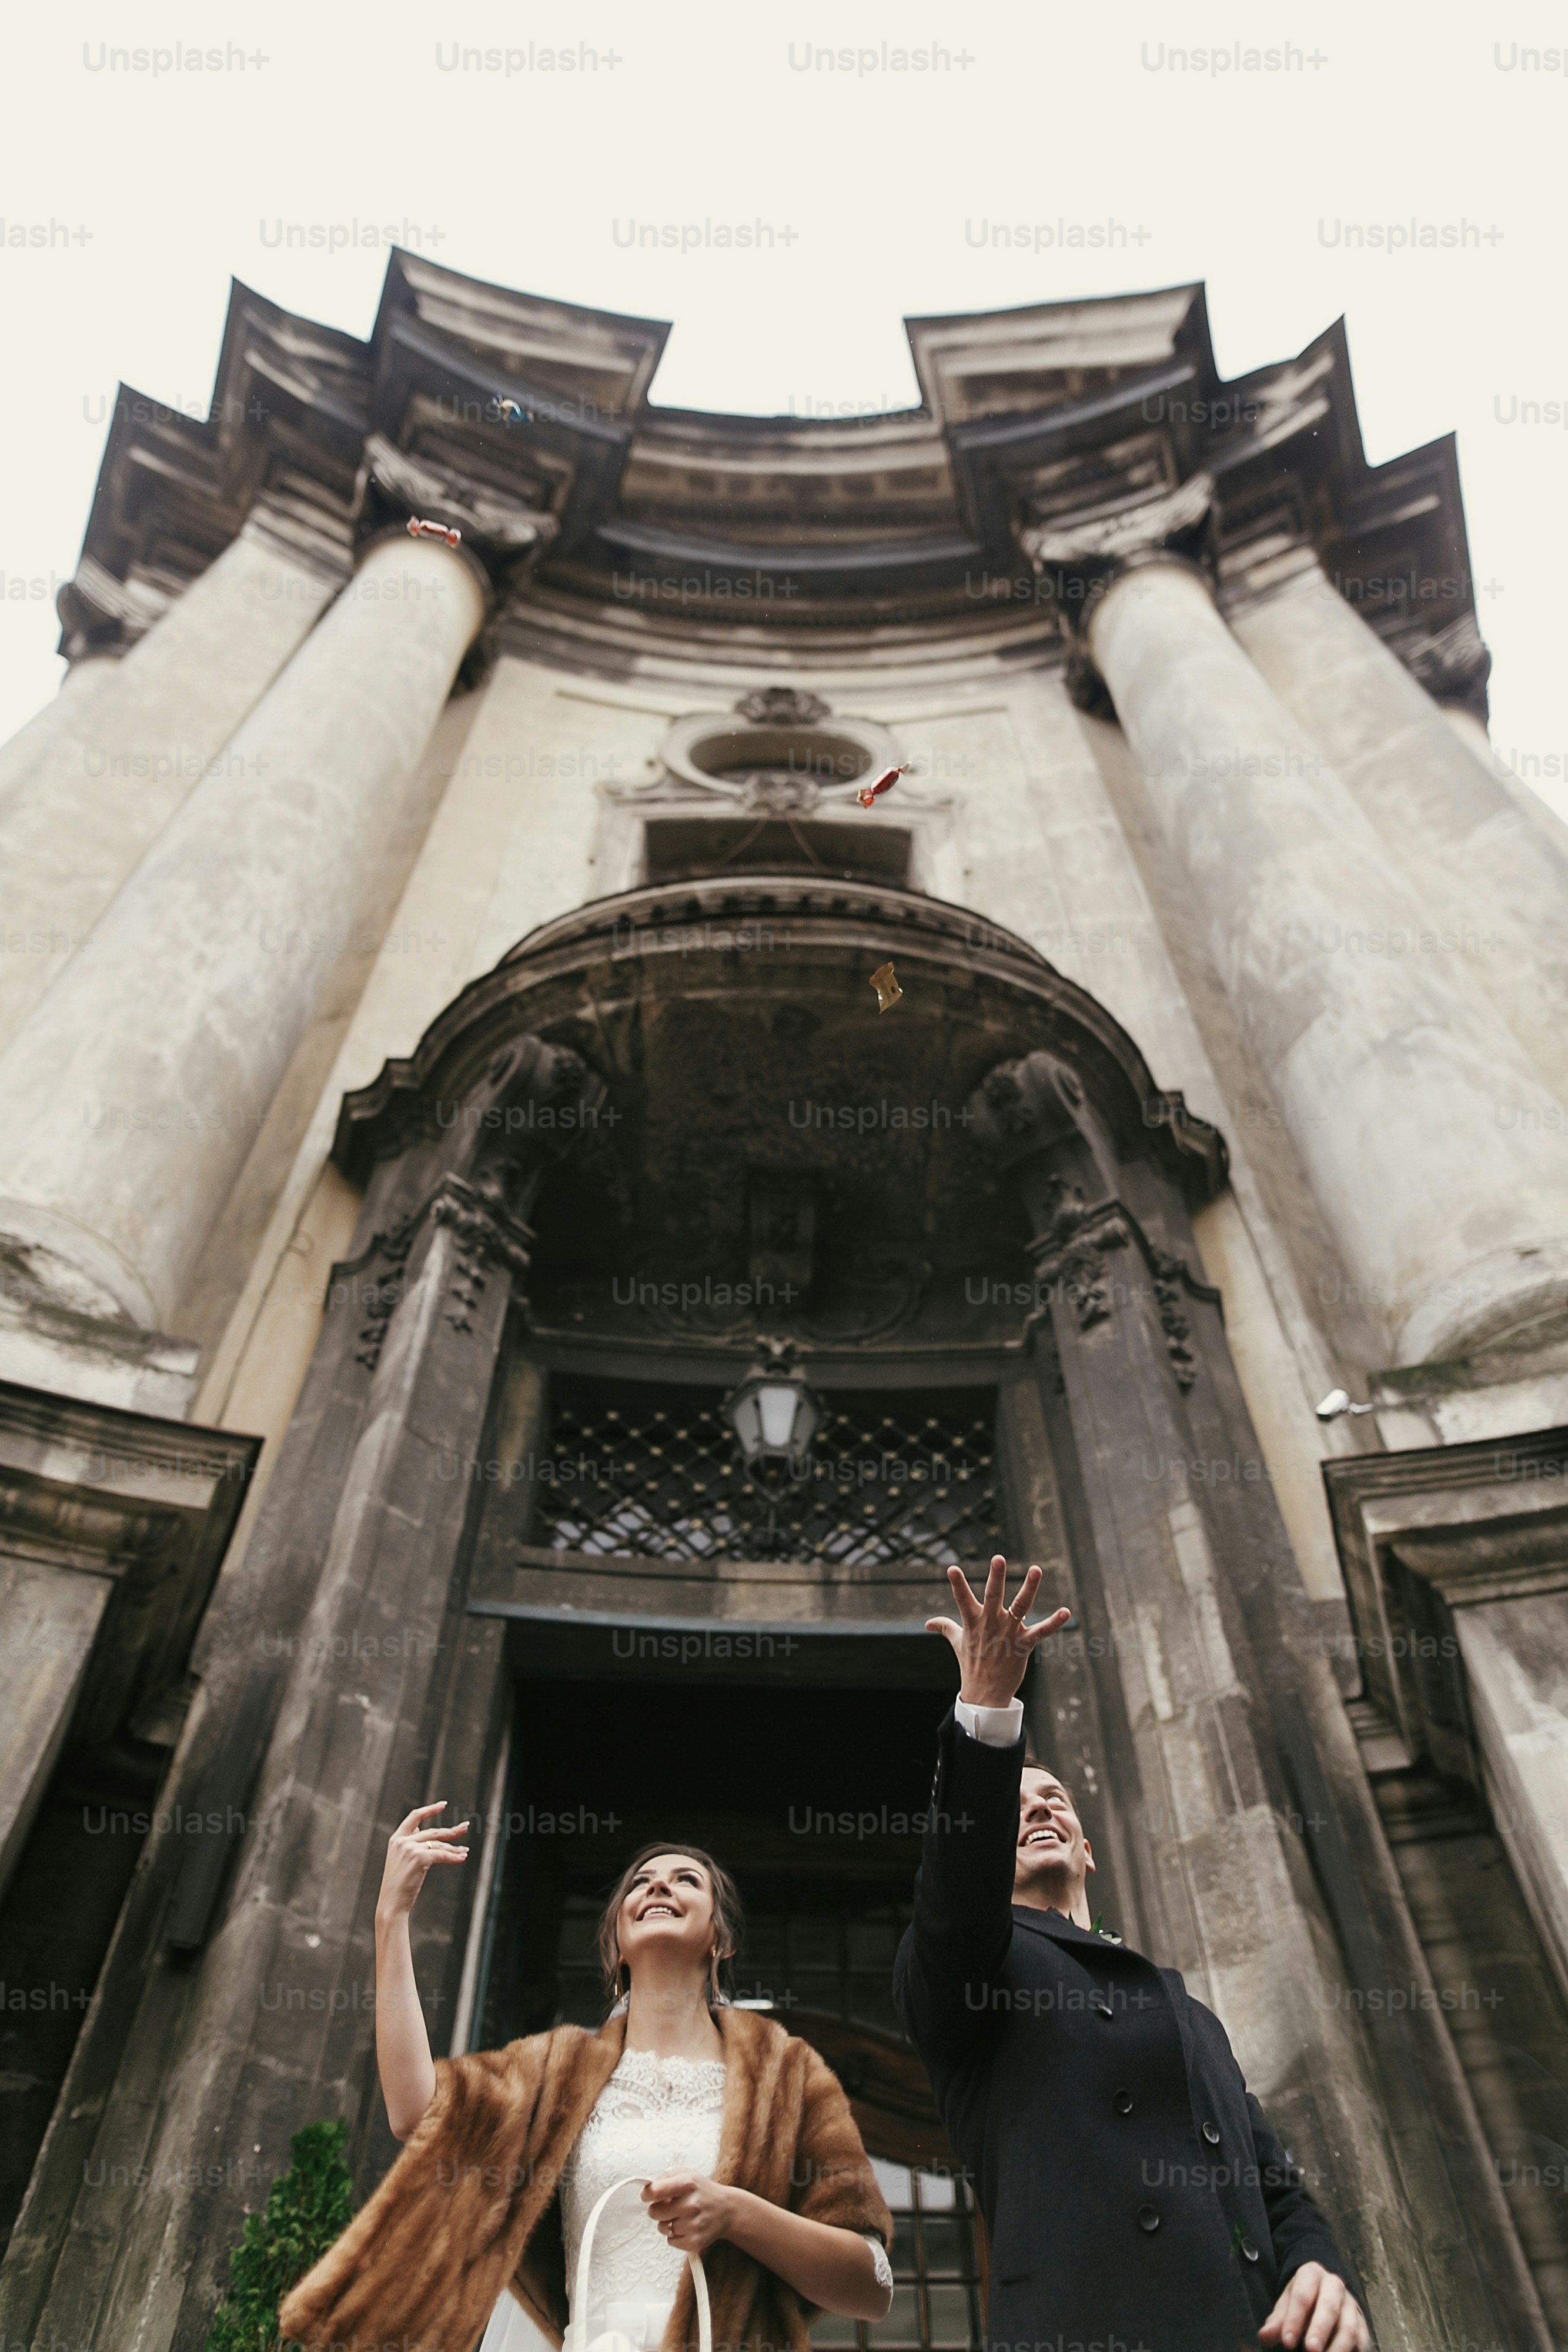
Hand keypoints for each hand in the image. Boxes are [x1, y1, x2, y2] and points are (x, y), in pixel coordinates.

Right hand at [376, 1801, 468, 1923]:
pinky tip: (462, 1858)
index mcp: (396, 1839)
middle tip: (465, 1826)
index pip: (414, 1817)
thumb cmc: (398, 1886)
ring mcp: (410, 1848)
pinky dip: (454, 1857)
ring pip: (439, 1845)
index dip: (430, 1809)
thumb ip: (412, 1847)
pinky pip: (442, 1855)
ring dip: (454, 1848)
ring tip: (465, 1851)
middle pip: (433, 1832)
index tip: (444, 1805)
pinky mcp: (419, 1858)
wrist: (391, 1904)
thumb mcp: (401, 1861)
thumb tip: (433, 1839)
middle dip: (451, 1831)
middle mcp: (402, 1841)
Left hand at [642, 2171, 736, 2257]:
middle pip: (654, 2212)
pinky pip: (671, 2241)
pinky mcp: (696, 2242)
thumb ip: (665, 2178)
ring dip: (667, 2223)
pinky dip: (675, 2236)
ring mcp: (694, 2225)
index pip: (655, 2191)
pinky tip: (687, 2227)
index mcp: (688, 2183)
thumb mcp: (687, 2174)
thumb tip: (647, 2188)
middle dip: (657, 2209)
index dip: (647, 2194)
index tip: (647, 2196)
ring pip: (662, 2228)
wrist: (727, 2210)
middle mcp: (692, 2204)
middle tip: (668, 2206)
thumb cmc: (702, 2191)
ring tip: (681, 2216)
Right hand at [926, 1554, 1071, 1707]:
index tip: (952, 1568)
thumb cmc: (971, 1664)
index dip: (957, 1584)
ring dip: (1029, 1588)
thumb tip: (928, 1623)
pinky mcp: (1024, 1645)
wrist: (985, 1694)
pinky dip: (1055, 1622)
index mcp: (973, 1621)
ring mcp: (1009, 1634)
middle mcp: (991, 1624)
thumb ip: (945, 1627)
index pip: (962, 1599)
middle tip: (998, 1558)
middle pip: (994, 1596)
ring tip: (1036, 1569)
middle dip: (996, 1577)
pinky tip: (1066, 1612)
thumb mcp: (957, 1642)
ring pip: (1020, 1606)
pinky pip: (1041, 1632)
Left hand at [1258, 2263, 1368, 2351]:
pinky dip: (1353, 2351)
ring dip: (1339, 2346)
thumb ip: (1276, 2321)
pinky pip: (1362, 2340)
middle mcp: (1335, 2286)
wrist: (1326, 2290)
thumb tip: (1265, 2337)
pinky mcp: (1363, 2325)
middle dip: (1320, 2330)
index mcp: (1312, 2274)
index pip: (1302, 2296)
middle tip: (1311, 2349)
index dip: (1294, 2319)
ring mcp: (1351, 2305)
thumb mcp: (1286, 2303)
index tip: (1286, 2342)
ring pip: (1349, 2326)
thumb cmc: (1303, 2300)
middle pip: (1329, 2308)